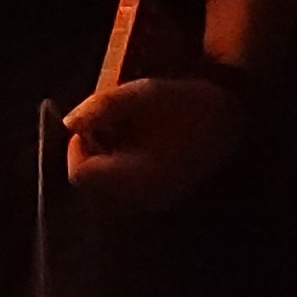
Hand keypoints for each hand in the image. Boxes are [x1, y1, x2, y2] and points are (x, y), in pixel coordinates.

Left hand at [63, 73, 242, 208]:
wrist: (228, 115)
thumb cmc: (184, 101)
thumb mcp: (140, 94)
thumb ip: (102, 107)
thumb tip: (68, 123)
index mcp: (141, 177)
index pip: (81, 175)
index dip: (76, 147)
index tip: (91, 124)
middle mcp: (146, 198)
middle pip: (90, 183)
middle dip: (90, 152)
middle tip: (110, 125)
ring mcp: (153, 201)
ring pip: (103, 185)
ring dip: (103, 157)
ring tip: (127, 131)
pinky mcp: (158, 198)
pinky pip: (121, 187)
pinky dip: (117, 165)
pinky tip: (136, 143)